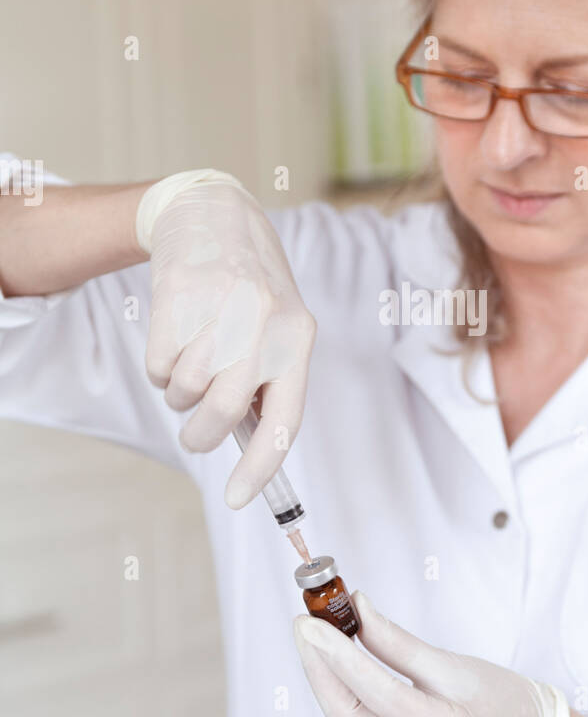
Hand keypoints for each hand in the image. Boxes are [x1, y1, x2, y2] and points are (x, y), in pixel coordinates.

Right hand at [142, 178, 315, 506]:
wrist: (213, 216)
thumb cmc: (249, 289)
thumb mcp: (277, 328)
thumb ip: (267, 383)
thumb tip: (250, 455)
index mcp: (299, 339)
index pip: (283, 421)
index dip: (260, 468)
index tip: (237, 501)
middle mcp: (265, 323)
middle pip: (222, 413)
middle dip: (200, 434)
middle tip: (195, 432)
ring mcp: (221, 308)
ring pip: (184, 391)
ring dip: (178, 392)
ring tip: (191, 362)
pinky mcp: (179, 295)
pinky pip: (158, 365)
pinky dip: (159, 364)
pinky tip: (176, 334)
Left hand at [292, 592, 568, 716]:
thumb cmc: (497, 696)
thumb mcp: (451, 662)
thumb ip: (397, 642)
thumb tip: (355, 610)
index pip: (378, 693)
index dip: (338, 656)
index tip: (311, 623)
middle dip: (319, 669)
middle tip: (303, 626)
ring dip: (328, 681)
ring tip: (316, 640)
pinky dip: (345, 698)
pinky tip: (336, 670)